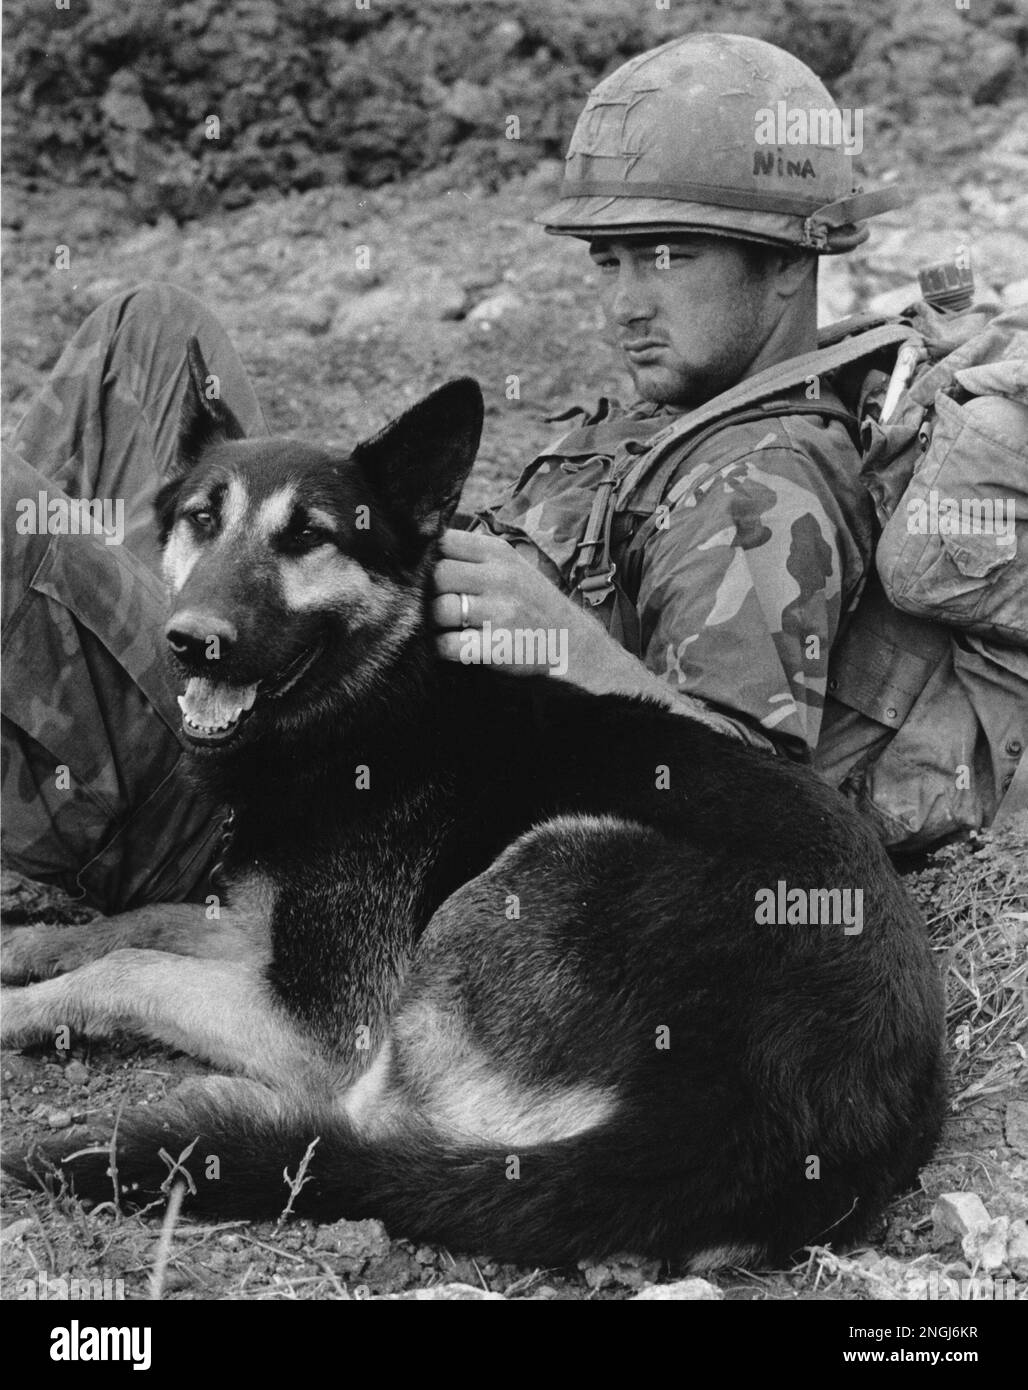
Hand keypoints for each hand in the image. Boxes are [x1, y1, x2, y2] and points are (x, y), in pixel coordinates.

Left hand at [432, 528, 593, 675]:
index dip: (429, 559)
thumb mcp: (511, 565)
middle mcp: (500, 578)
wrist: (574, 644)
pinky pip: (448, 645)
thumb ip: (473, 554)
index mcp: (499, 553)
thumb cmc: (531, 603)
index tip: (430, 574)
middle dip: (428, 592)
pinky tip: (451, 646)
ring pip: (439, 609)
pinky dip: (441, 648)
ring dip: (433, 622)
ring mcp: (500, 612)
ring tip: (444, 626)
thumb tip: (423, 548)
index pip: (443, 542)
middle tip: (434, 604)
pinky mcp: (497, 646)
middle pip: (436, 575)